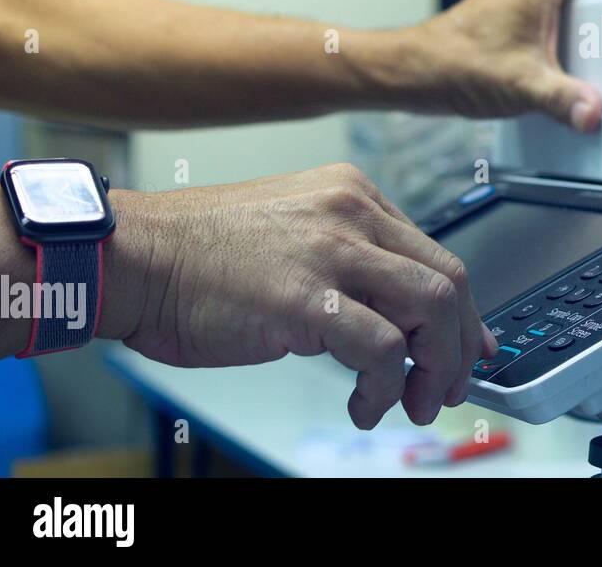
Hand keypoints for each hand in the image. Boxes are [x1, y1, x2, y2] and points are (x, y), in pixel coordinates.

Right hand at [101, 163, 493, 428]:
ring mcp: (333, 251)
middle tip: (447, 387)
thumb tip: (398, 317)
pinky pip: (382, 349)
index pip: (434, 254)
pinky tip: (362, 406)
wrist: (132, 258)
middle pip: (450, 280)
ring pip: (433, 309)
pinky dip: (384, 388)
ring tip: (413, 402)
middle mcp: (353, 212)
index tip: (469, 347)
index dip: (462, 311)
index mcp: (352, 194)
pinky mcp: (308, 297)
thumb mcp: (293, 236)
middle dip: (460, 345)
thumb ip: (348, 260)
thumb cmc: (198, 257)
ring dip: (435, 368)